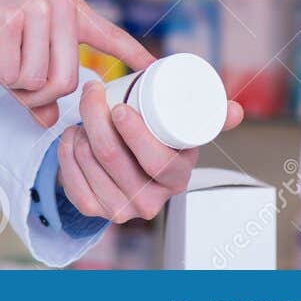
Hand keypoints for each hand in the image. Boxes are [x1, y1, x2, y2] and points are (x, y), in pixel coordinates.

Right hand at [0, 0, 153, 125]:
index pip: (109, 35)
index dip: (133, 56)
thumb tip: (48, 121)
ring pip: (37, 83)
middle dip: (33, 94)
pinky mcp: (9, 23)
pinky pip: (10, 74)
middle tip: (7, 74)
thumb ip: (36, 77)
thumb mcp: (15, 40)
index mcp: (66, 9)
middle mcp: (57, 8)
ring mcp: (35, 13)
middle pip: (65, 83)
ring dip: (9, 82)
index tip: (156, 69)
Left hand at [56, 79, 245, 222]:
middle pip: (113, 158)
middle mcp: (148, 203)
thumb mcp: (189, 130)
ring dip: (80, 130)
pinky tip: (72, 136)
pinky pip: (70, 180)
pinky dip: (66, 151)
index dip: (133, 134)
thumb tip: (235, 110)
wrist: (137, 170)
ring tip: (86, 111)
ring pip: (88, 163)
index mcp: (176, 180)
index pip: (156, 162)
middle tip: (92, 91)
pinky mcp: (93, 209)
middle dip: (95, 117)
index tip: (120, 106)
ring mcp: (119, 209)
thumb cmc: (163, 142)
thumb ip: (212, 117)